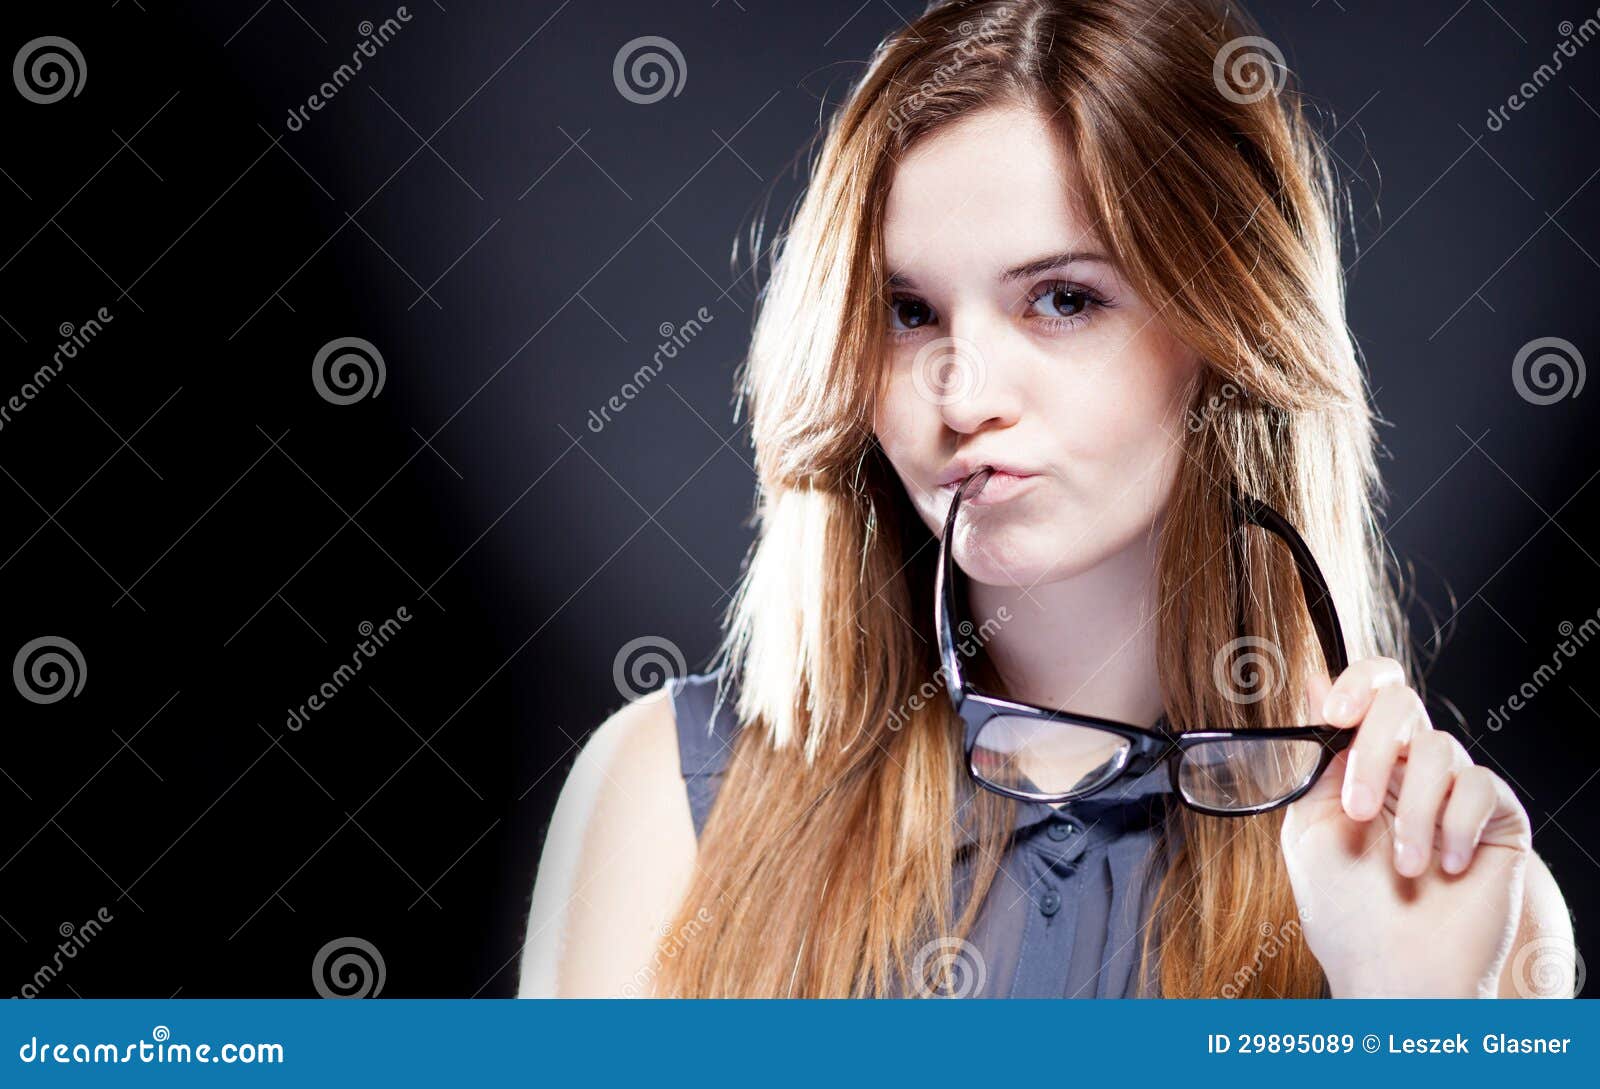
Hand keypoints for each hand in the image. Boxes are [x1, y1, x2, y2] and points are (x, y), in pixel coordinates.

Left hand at [1279, 657, 1532, 996]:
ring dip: (1410, 811)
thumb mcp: (1309, 827)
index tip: (1333, 712)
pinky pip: (1480, 786)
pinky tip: (1448, 867)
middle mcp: (1409, 770)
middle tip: (1357, 808)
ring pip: (1439, 748)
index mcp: (1362, 765)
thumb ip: (1313, 760)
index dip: (1357, 684)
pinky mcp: (1497, 820)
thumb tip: (1311, 684)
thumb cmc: (1346, 912)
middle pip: (1402, 702)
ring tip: (1404, 867)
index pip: (1371, 691)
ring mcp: (1453, 793)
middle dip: (1374, 750)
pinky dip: (1455, 826)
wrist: (1395, 975)